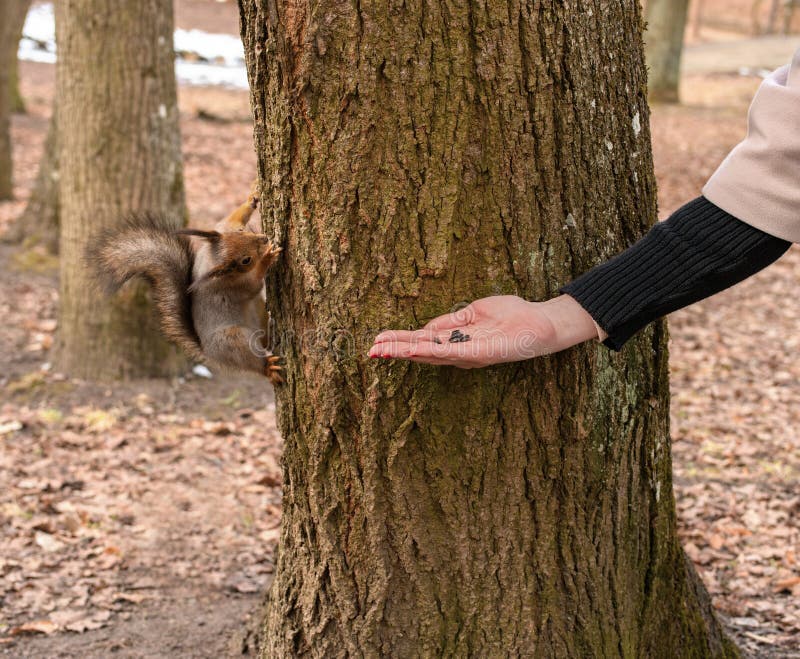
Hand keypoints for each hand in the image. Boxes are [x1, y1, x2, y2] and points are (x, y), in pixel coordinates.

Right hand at [369, 294, 599, 367]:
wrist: (540, 323)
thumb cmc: (512, 316)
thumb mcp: (473, 313)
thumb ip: (450, 321)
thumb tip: (424, 328)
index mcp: (456, 341)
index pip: (422, 342)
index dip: (399, 342)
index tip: (377, 341)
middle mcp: (458, 352)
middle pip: (420, 351)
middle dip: (395, 351)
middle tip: (370, 352)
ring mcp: (468, 354)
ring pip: (430, 354)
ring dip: (405, 353)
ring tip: (382, 352)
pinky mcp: (480, 352)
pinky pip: (451, 352)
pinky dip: (430, 351)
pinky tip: (413, 350)